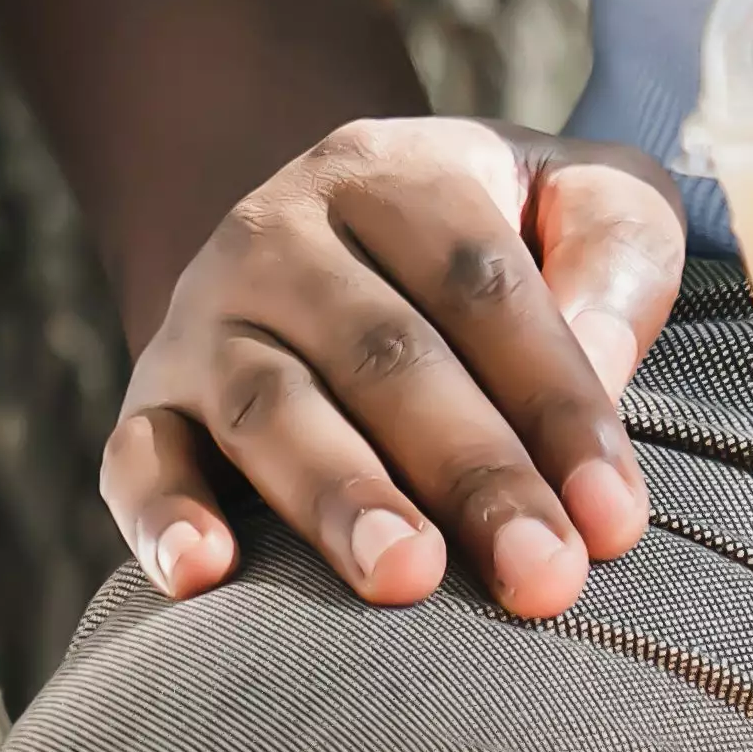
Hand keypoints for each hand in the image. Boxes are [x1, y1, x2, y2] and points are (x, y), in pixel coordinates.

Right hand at [110, 115, 688, 619]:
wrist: (345, 237)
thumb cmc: (500, 245)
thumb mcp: (581, 201)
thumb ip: (616, 256)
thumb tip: (602, 361)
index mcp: (396, 174)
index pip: (481, 283)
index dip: (555, 399)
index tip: (615, 518)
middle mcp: (282, 234)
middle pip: (382, 353)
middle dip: (469, 471)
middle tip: (540, 577)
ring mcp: (207, 317)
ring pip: (267, 408)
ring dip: (336, 496)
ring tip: (404, 577)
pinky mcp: (152, 398)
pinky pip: (136, 456)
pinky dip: (163, 515)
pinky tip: (203, 577)